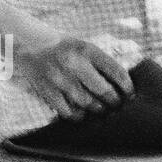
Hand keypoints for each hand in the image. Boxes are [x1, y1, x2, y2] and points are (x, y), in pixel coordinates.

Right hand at [12, 32, 133, 120]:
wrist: (30, 45)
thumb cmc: (66, 49)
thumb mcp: (86, 47)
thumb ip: (102, 63)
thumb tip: (123, 84)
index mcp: (88, 50)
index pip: (115, 70)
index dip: (127, 86)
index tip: (130, 94)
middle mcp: (74, 63)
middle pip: (102, 90)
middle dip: (113, 101)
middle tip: (117, 105)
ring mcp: (59, 78)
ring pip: (86, 102)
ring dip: (97, 109)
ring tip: (101, 110)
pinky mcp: (46, 90)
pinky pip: (67, 110)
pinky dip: (77, 115)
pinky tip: (82, 114)